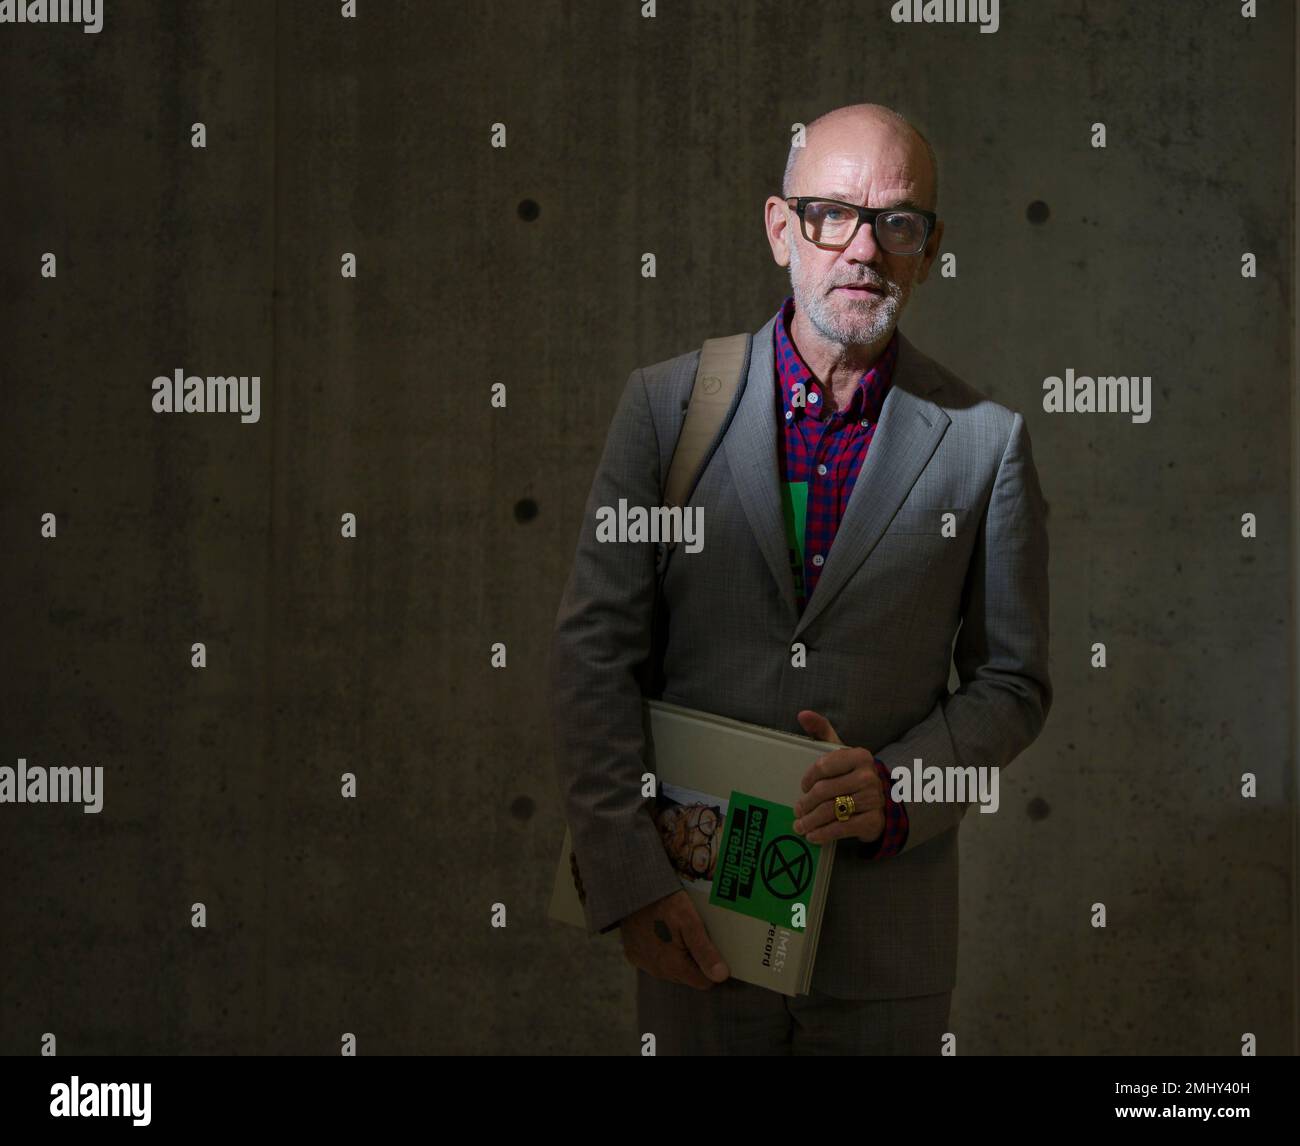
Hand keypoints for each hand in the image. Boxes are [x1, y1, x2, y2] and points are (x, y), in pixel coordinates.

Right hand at [620, 890, 729, 989]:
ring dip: (677, 956)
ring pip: (671, 969)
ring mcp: (643, 963)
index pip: (703, 983)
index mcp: (673, 966)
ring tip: (676, 931)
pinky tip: (661, 932)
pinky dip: (660, 950)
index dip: (711, 966)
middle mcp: (656, 970)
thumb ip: (705, 951)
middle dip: (694, 960)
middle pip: (687, 976)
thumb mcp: (690, 922)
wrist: (633, 889)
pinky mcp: (633, 955)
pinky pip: (654, 961)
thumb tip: (721, 976)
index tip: (712, 947)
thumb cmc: (664, 903)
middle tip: (693, 934)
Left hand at [791, 710, 885, 844]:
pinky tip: (813, 836)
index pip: (824, 765)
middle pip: (825, 791)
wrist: (881, 802)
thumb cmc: (852, 774)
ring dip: (810, 821)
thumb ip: (821, 730)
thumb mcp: (840, 751)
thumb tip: (803, 714)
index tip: (802, 787)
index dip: (809, 778)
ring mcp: (872, 800)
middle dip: (805, 803)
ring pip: (831, 811)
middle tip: (797, 811)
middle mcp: (869, 777)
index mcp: (860, 756)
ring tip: (799, 825)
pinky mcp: (872, 821)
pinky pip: (841, 828)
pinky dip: (823, 834)